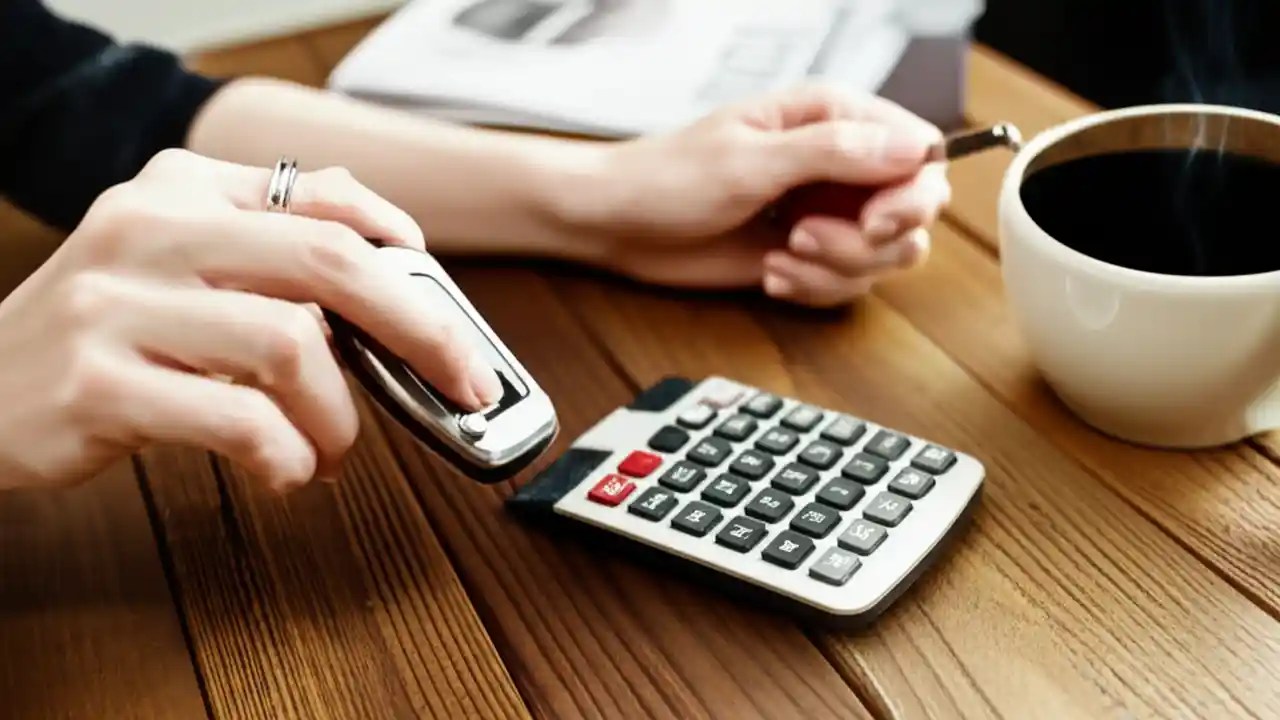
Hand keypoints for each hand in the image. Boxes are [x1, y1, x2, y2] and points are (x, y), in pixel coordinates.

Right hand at [0, 150, 500, 491]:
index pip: (318, 196)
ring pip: (291, 346)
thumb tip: (392, 259)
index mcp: (177, 189)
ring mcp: (117, 305)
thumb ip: (267, 246)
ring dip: (340, 416)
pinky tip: (286, 468)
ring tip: (332, 447)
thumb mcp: (173, 260)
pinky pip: (238, 420)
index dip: (398, 241)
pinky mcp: (98, 383)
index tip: (436, 290)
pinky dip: (288, 455)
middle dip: (419, 328)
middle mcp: (149, 230)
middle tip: (460, 381)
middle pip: (328, 262)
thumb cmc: (100, 335)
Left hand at [586, 85, 949, 306]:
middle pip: (916, 210)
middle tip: (808, 238)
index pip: (919, 152)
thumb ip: (834, 152)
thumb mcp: (751, 160)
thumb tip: (911, 150)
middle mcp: (840, 164)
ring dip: (836, 269)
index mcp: (833, 117)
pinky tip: (770, 273)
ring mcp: (828, 211)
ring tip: (781, 256)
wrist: (622, 224)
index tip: (874, 222)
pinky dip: (814, 287)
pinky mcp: (811, 254)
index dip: (912, 194)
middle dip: (872, 241)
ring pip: (886, 256)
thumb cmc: (670, 177)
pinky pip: (848, 284)